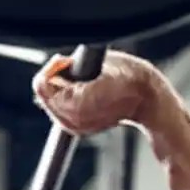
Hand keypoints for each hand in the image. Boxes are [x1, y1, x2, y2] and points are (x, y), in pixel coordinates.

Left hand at [32, 50, 160, 135]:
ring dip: (60, 88)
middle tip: (76, 69)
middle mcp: (73, 120)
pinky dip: (65, 98)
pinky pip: (58, 110)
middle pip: (43, 94)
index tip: (68, 61)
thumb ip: (72, 64)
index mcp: (77, 103)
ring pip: (50, 102)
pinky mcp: (78, 129)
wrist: (148, 100)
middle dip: (55, 79)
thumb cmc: (130, 77)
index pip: (42, 83)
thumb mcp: (100, 60)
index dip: (53, 67)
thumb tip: (56, 66)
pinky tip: (83, 92)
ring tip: (84, 81)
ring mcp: (75, 127)